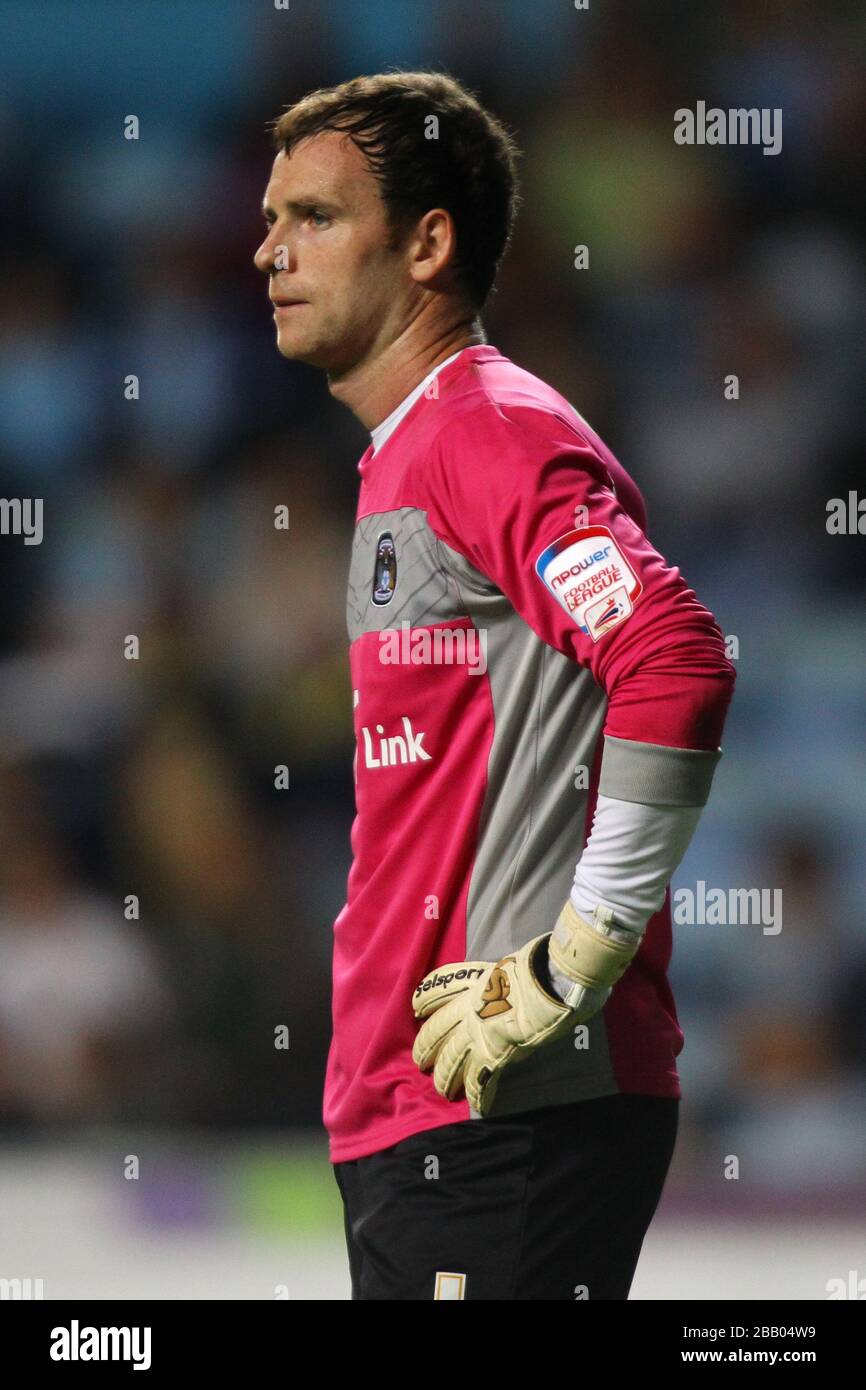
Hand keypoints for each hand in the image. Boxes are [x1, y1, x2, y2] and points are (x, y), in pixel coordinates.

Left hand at [411, 935, 573, 1114]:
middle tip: (420, 1061)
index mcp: (472, 986)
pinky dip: (477, 1094)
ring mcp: (478, 1034)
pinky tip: (476, 1104)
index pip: (439, 989)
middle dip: (425, 1048)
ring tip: (442, 1089)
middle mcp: (469, 1011)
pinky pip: (479, 1080)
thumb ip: (498, 979)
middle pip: (436, 1031)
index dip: (424, 998)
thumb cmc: (534, 969)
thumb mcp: (508, 967)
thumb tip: (503, 981)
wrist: (548, 982)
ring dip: (444, 1077)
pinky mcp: (494, 1055)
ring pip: (450, 1059)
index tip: (416, 1007)